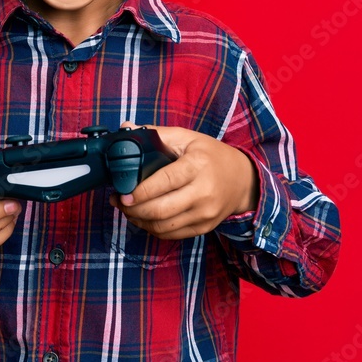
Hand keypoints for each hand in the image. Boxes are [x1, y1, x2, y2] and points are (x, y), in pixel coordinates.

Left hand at [110, 122, 259, 239]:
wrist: (242, 180)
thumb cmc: (211, 155)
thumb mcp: (187, 138)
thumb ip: (156, 134)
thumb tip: (126, 126)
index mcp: (197, 166)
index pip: (165, 181)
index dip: (141, 191)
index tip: (122, 193)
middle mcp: (203, 192)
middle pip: (161, 210)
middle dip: (133, 209)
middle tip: (118, 201)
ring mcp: (205, 213)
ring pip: (163, 226)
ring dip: (139, 220)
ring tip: (126, 209)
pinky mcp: (204, 227)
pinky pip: (172, 234)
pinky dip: (152, 229)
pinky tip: (142, 218)